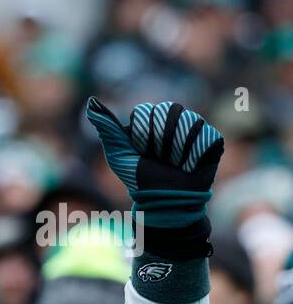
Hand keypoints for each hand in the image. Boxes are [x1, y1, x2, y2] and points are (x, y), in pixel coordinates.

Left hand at [85, 97, 223, 229]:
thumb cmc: (139, 179)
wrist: (165, 200)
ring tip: (174, 163)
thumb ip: (108, 128)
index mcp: (153, 120)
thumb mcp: (119, 154)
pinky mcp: (213, 141)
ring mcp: (196, 129)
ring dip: (178, 149)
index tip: (141, 151)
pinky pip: (207, 136)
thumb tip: (91, 102)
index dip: (143, 132)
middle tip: (159, 158)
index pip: (148, 111)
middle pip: (172, 111)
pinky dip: (195, 155)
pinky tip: (189, 166)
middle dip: (161, 139)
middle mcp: (176, 121)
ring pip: (191, 122)